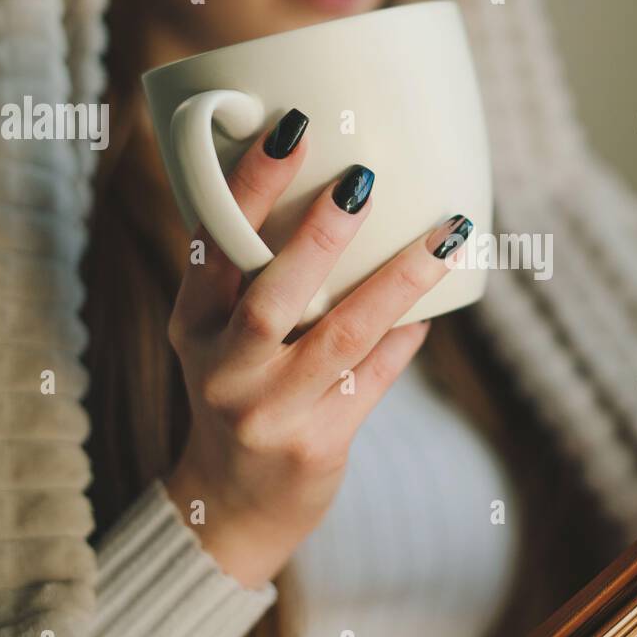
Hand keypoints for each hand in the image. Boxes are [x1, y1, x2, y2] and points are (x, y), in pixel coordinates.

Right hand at [162, 111, 472, 587]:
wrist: (231, 507)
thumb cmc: (237, 394)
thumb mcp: (216, 337)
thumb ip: (250, 276)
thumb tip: (336, 187)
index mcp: (191, 325)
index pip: (213, 245)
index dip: (249, 186)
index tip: (292, 130)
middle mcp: (221, 370)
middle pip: (272, 295)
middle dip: (317, 235)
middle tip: (361, 179)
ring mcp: (269, 413)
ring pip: (342, 335)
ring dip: (398, 280)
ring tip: (445, 235)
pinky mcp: (317, 447)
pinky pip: (373, 380)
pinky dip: (405, 340)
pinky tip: (434, 306)